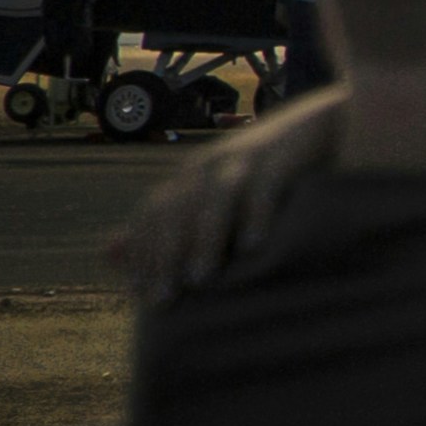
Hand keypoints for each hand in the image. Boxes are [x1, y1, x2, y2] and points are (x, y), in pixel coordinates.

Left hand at [108, 86, 348, 303]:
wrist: (317, 125)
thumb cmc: (262, 174)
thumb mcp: (210, 199)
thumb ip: (164, 226)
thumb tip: (108, 254)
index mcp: (188, 178)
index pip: (152, 217)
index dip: (143, 254)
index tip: (140, 295)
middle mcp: (208, 167)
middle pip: (177, 210)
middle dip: (165, 255)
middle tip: (163, 300)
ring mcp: (244, 160)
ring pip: (214, 200)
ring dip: (203, 239)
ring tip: (200, 279)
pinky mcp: (280, 158)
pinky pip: (263, 187)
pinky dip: (256, 213)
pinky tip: (253, 245)